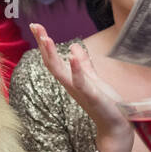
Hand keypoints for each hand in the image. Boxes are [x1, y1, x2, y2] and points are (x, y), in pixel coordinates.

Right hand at [29, 22, 132, 151]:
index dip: (44, 43)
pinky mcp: (92, 96)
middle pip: (51, 62)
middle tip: (35, 26)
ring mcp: (80, 91)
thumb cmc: (104, 103)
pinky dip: (76, 70)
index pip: (53, 58)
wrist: (115, 125)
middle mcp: (71, 85)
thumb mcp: (93, 78)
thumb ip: (83, 64)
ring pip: (61, 72)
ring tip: (46, 38)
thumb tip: (73, 48)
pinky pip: (81, 82)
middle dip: (43, 44)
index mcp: (71, 79)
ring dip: (52, 55)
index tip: (36, 26)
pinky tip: (71, 56)